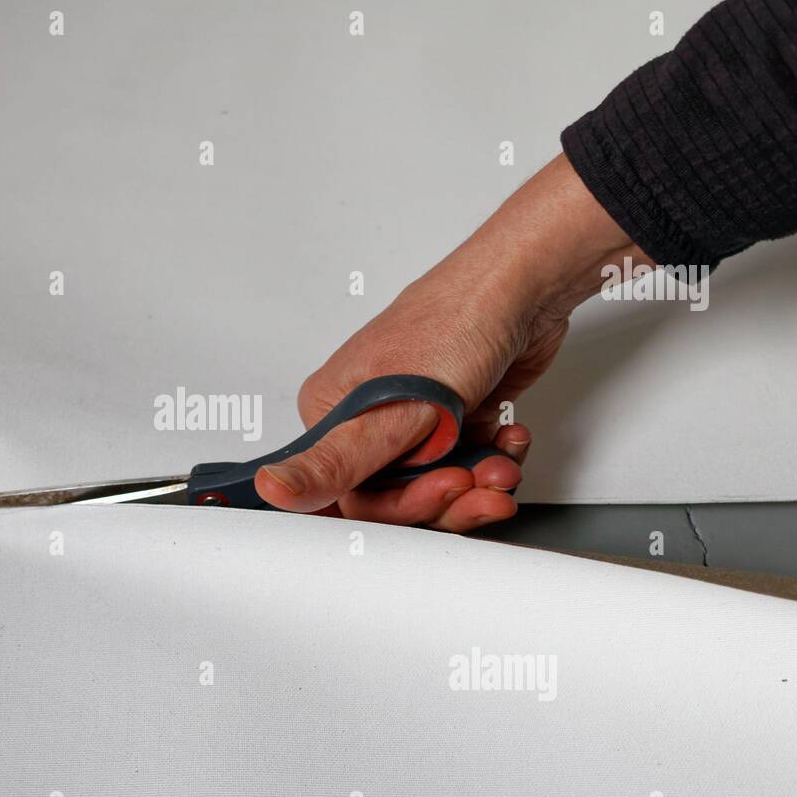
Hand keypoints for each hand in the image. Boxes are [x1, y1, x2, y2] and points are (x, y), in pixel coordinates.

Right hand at [254, 154, 643, 529]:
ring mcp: (414, 419)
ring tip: (500, 464)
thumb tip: (272, 488)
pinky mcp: (453, 418)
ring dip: (478, 481)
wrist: (524, 289)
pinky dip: (494, 459)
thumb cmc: (455, 324)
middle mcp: (369, 419)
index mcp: (333, 414)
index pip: (350, 495)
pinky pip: (468, 465)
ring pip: (439, 485)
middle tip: (476, 481)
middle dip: (447, 496)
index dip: (399, 507)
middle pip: (399, 496)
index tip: (438, 491)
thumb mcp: (389, 409)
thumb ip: (333, 461)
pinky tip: (506, 441)